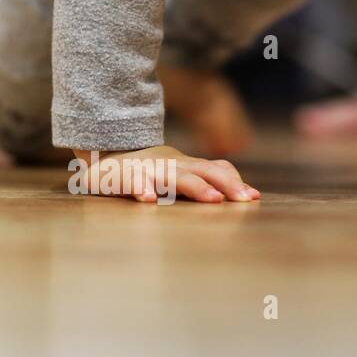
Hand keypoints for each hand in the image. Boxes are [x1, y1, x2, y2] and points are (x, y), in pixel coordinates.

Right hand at [70, 146, 259, 203]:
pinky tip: (150, 200)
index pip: (215, 169)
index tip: (253, 197)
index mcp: (185, 165)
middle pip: (202, 171)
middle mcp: (170, 165)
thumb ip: (207, 175)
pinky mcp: (122, 177)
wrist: (103, 155)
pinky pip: (132, 183)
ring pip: (173, 177)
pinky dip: (141, 189)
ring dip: (194, 187)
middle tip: (244, 199)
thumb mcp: (180, 170)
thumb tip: (246, 190)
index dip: (234, 181)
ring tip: (213, 199)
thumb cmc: (148, 170)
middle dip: (224, 184)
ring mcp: (147, 170)